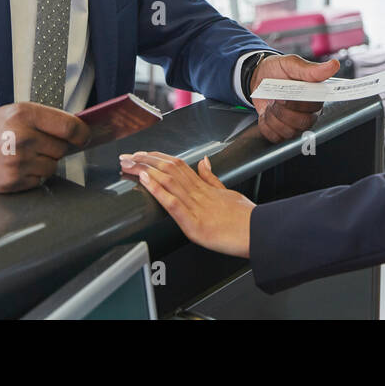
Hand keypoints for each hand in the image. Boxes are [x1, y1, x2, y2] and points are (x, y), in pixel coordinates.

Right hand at [0, 102, 91, 191]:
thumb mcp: (14, 112)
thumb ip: (44, 119)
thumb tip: (77, 130)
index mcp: (24, 114)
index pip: (69, 126)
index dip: (82, 133)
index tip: (84, 136)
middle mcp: (22, 137)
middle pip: (62, 148)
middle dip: (55, 147)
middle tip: (37, 144)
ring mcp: (17, 161)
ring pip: (52, 166)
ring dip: (44, 162)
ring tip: (24, 155)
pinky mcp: (13, 181)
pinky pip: (39, 179)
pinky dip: (33, 175)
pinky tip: (17, 167)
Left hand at [120, 152, 252, 257]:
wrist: (258, 232)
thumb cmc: (245, 217)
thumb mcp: (228, 192)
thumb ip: (212, 178)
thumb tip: (204, 161)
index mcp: (203, 187)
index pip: (176, 165)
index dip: (157, 157)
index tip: (141, 153)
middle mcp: (197, 192)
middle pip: (167, 169)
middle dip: (144, 161)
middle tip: (126, 156)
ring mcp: (195, 206)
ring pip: (167, 180)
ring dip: (145, 170)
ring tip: (129, 163)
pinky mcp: (194, 223)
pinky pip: (172, 202)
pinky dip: (157, 190)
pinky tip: (145, 181)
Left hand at [249, 54, 337, 141]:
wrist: (259, 77)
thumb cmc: (278, 70)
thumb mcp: (292, 64)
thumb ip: (311, 69)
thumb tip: (334, 65)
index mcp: (316, 96)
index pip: (315, 107)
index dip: (299, 104)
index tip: (286, 95)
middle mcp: (309, 112)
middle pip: (303, 123)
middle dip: (285, 111)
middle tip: (276, 98)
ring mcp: (295, 124)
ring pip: (289, 132)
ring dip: (274, 118)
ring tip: (270, 104)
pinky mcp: (281, 132)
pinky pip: (275, 137)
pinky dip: (266, 125)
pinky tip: (266, 113)